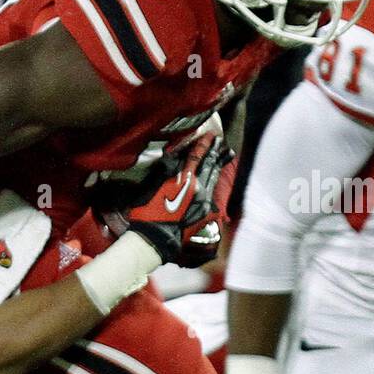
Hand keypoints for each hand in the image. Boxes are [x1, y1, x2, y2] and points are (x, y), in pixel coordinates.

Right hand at [124, 129, 236, 267]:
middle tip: (221, 141)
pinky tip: (216, 180)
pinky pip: (212, 195)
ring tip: (226, 154)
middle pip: (210, 165)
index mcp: (185, 178)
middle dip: (215, 151)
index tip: (210, 135)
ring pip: (214, 178)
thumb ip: (166, 170)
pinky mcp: (206, 214)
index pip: (197, 155)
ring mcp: (204, 201)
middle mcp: (199, 187)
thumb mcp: (152, 186)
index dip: (204, 144)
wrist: (156, 239)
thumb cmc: (147, 213)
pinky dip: (214, 184)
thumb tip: (174, 157)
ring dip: (219, 165)